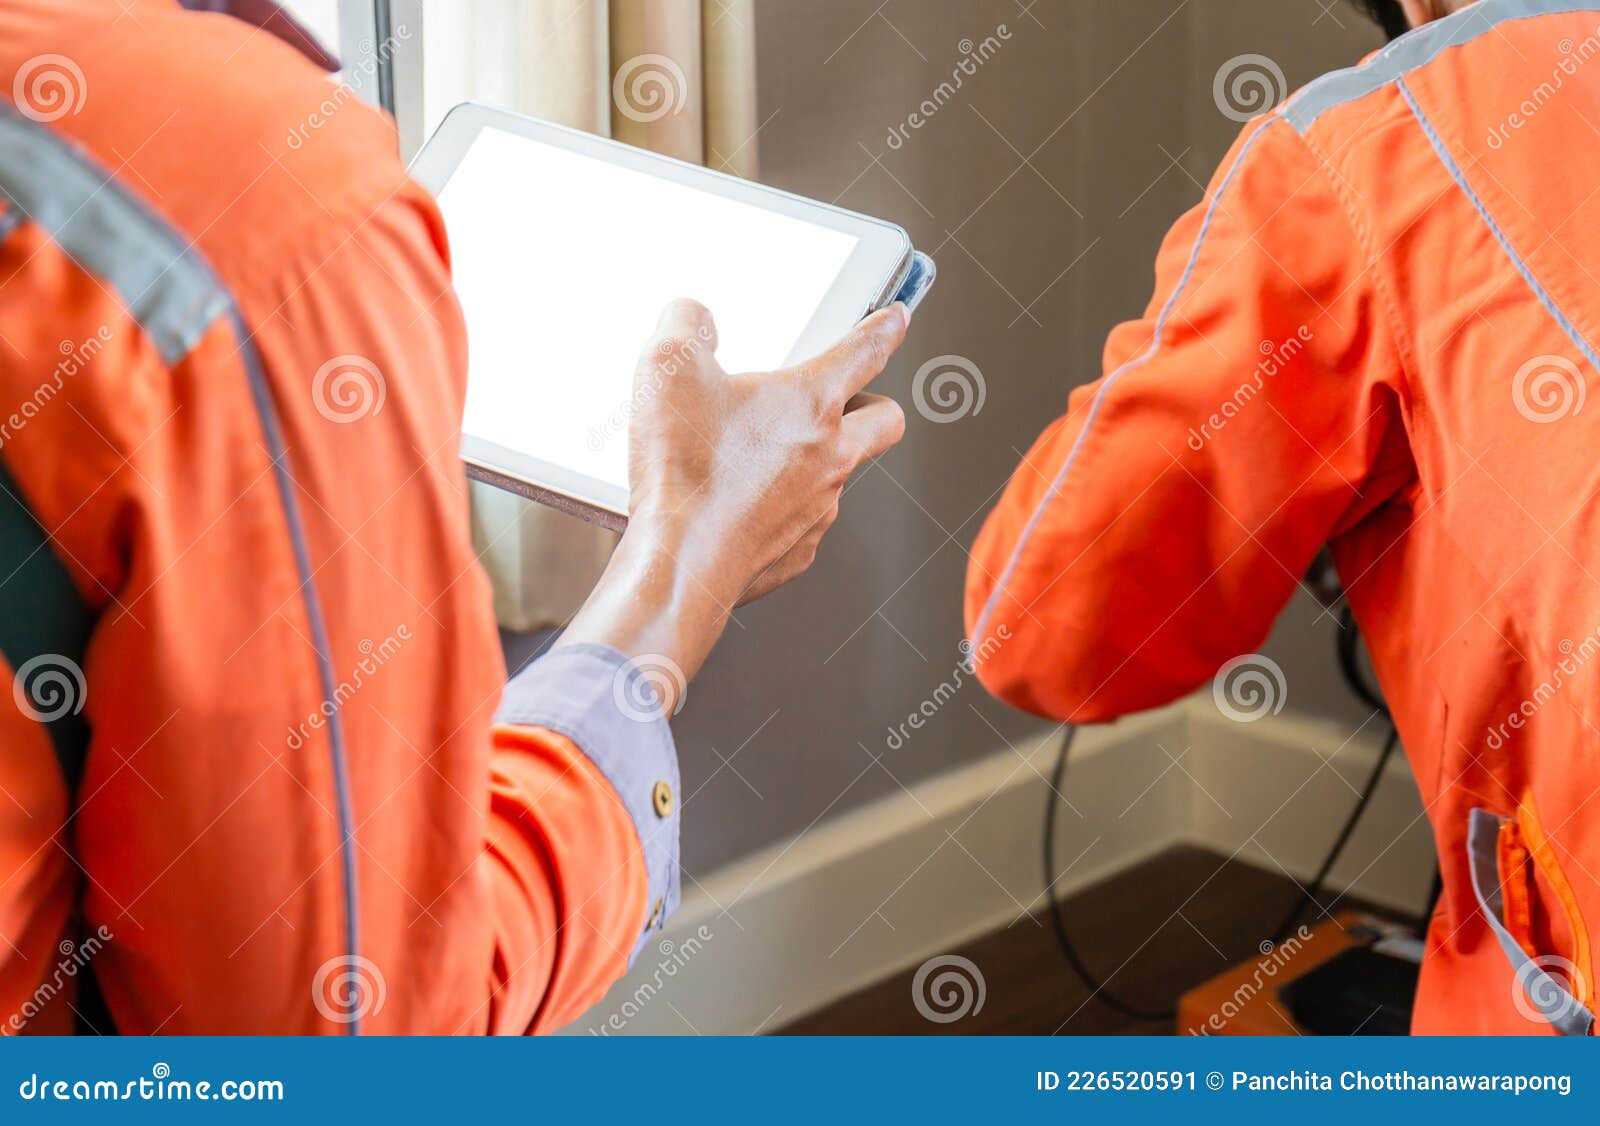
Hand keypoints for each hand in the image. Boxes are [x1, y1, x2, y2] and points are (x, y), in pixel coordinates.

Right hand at [629, 299, 910, 605]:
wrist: (678, 565)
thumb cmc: (682, 471)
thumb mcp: (667, 369)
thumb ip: (685, 325)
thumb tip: (692, 316)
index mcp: (811, 402)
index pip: (866, 352)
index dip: (884, 329)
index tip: (896, 320)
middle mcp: (830, 455)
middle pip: (885, 421)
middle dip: (873, 404)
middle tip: (840, 399)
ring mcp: (819, 508)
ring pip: (840, 474)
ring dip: (815, 459)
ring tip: (759, 454)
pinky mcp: (799, 551)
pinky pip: (804, 520)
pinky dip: (781, 507)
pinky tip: (738, 503)